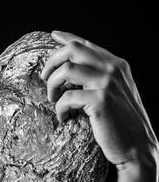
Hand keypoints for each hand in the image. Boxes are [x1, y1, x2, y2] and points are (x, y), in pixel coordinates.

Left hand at [40, 29, 157, 168]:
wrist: (136, 146)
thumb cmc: (121, 124)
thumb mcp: (115, 94)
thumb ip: (100, 79)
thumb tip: (74, 70)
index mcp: (117, 65)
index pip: (87, 44)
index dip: (67, 38)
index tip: (53, 35)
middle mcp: (113, 69)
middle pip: (73, 50)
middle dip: (52, 61)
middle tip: (44, 78)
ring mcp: (107, 84)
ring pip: (67, 69)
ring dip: (53, 84)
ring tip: (53, 99)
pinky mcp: (100, 102)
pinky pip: (67, 97)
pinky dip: (60, 108)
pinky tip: (63, 118)